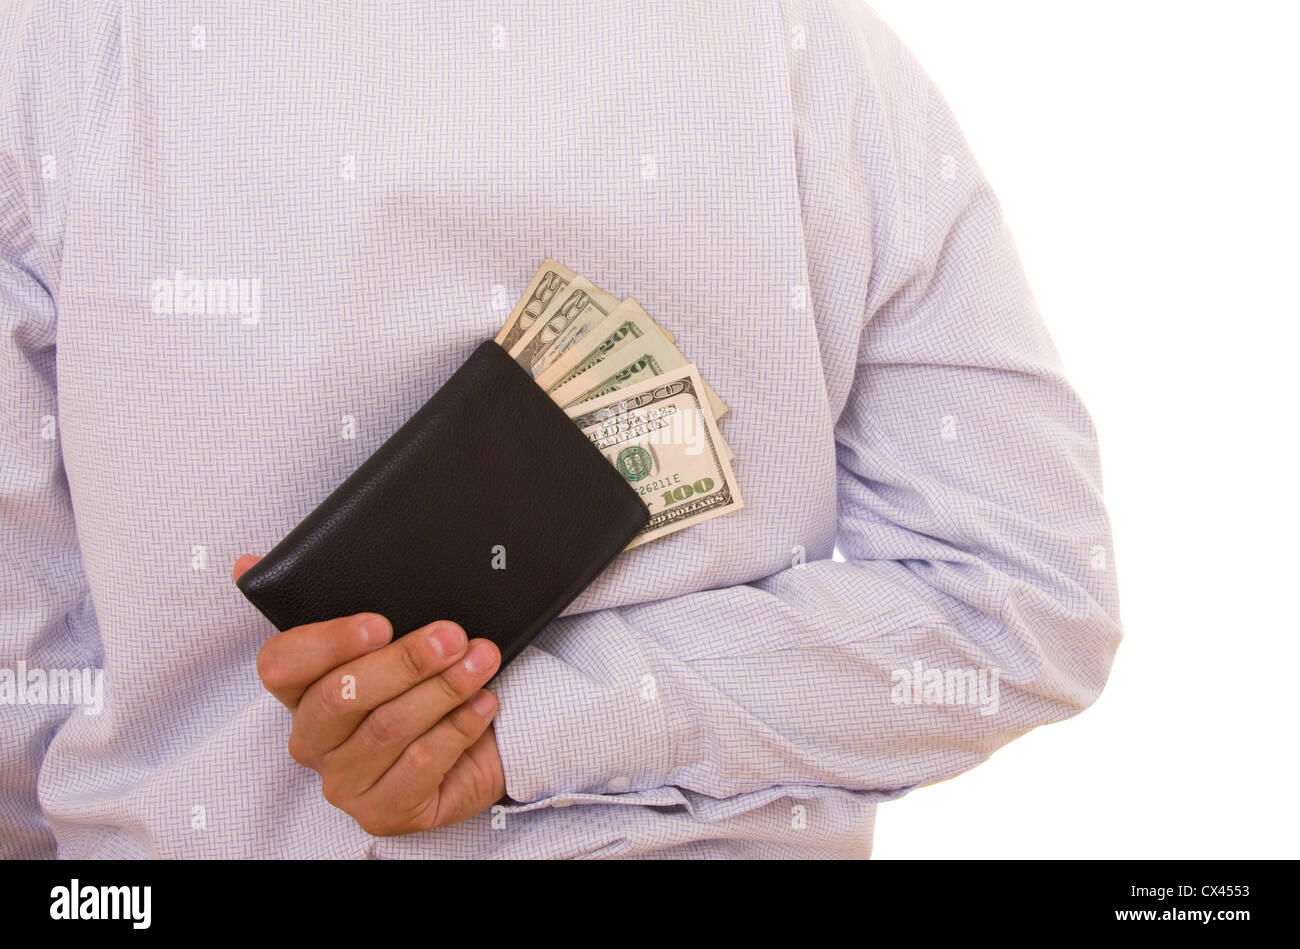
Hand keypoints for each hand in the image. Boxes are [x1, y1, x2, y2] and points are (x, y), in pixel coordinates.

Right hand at [233, 555, 505, 835]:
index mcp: (299, 689)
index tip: (379, 623)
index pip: (281, 664)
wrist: (479, 737)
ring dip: (442, 689)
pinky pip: (420, 766)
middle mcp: (312, 738)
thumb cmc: (423, 682)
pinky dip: (457, 728)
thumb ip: (342, 598)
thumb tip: (243, 562)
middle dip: (403, 662)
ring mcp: (344, 781)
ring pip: (388, 728)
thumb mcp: (390, 638)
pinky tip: (482, 702)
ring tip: (481, 660)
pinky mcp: (383, 812)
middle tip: (452, 636)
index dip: (326, 642)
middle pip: (340, 696)